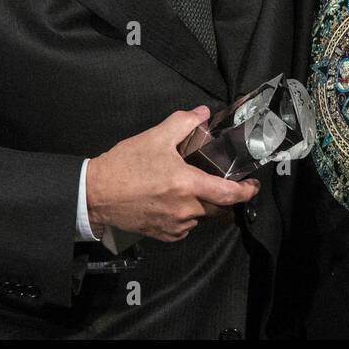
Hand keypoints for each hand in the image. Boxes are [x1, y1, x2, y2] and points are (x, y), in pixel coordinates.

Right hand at [85, 106, 259, 242]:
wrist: (96, 193)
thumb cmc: (126, 165)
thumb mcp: (155, 137)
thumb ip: (183, 122)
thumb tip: (203, 113)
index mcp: (187, 185)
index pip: (228, 194)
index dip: (245, 191)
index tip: (252, 185)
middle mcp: (185, 210)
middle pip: (218, 209)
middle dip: (224, 198)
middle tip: (220, 183)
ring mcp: (174, 226)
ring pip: (200, 218)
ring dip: (202, 206)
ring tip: (189, 189)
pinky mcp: (162, 235)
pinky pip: (184, 228)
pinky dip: (186, 217)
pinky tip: (174, 203)